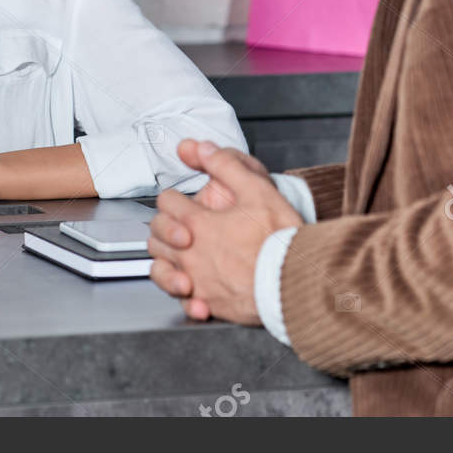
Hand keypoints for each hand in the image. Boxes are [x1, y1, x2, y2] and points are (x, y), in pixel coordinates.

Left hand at [147, 140, 301, 324]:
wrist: (295, 280)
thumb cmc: (279, 238)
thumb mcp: (256, 190)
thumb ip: (226, 165)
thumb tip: (203, 149)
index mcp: (198, 222)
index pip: (167, 201)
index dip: (175, 196)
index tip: (184, 200)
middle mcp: (190, 253)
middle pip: (158, 234)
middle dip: (167, 226)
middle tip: (184, 226)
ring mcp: (197, 280)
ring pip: (161, 268)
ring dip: (167, 260)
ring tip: (183, 256)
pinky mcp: (209, 303)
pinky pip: (182, 300)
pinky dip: (185, 296)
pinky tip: (194, 291)